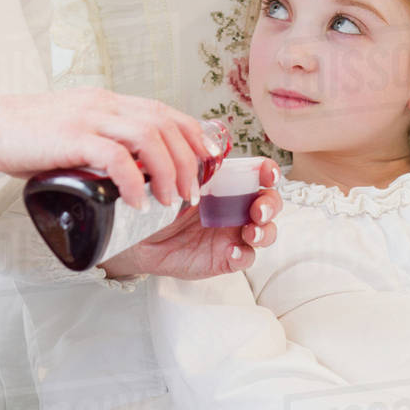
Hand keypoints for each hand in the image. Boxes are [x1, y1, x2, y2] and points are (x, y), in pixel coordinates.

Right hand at [0, 87, 219, 208]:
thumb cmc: (24, 136)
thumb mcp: (72, 132)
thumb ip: (100, 144)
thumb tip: (127, 172)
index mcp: (107, 101)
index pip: (164, 111)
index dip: (192, 135)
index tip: (205, 163)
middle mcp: (104, 104)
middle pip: (165, 124)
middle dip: (189, 161)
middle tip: (193, 193)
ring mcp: (89, 118)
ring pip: (150, 138)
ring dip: (169, 172)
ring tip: (173, 201)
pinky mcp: (72, 137)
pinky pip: (117, 158)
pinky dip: (135, 182)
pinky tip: (139, 203)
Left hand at [101, 158, 281, 280]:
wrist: (139, 235)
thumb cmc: (159, 204)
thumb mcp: (174, 178)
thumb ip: (194, 166)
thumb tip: (208, 151)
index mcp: (228, 184)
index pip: (259, 174)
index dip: (269, 172)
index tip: (267, 174)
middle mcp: (235, 208)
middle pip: (270, 203)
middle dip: (270, 205)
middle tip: (257, 210)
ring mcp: (233, 233)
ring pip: (265, 232)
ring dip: (264, 231)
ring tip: (250, 232)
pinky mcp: (225, 257)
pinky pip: (246, 258)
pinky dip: (244, 255)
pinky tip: (232, 252)